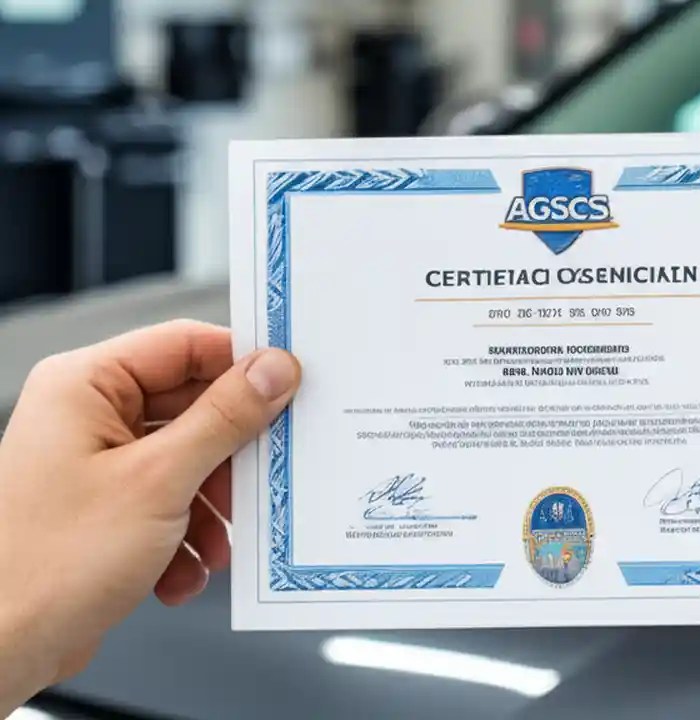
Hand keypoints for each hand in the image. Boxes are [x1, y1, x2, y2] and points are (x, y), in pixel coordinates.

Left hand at [0, 321, 299, 710]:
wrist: (4, 646)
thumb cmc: (49, 563)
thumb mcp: (160, 481)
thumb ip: (225, 419)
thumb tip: (272, 371)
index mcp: (85, 385)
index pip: (184, 344)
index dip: (241, 364)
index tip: (290, 386)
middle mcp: (85, 413)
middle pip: (192, 406)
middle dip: (229, 457)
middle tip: (262, 479)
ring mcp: (94, 460)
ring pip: (187, 459)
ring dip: (211, 507)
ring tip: (213, 545)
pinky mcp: (104, 503)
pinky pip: (169, 499)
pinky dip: (186, 534)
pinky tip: (181, 570)